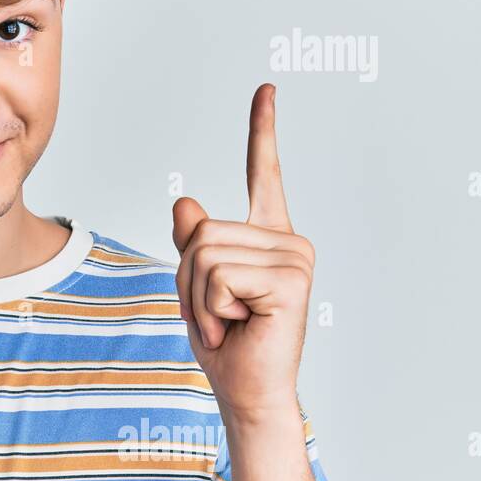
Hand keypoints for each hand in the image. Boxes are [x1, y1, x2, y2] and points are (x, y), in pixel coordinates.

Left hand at [171, 84, 315, 421]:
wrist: (247, 391)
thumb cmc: (226, 342)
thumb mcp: (195, 284)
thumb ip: (192, 242)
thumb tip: (185, 202)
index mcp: (266, 237)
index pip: (264, 174)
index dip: (261, 131)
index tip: (265, 89)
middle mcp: (287, 241)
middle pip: (201, 230)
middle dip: (189, 280)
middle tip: (217, 315)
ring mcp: (295, 257)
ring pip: (205, 253)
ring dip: (198, 298)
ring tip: (227, 322)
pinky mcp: (291, 279)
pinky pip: (218, 276)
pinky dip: (211, 308)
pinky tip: (239, 327)